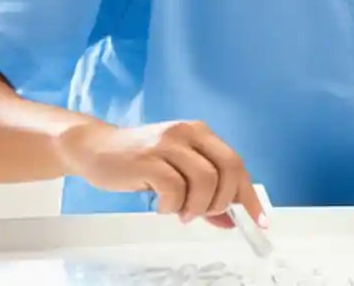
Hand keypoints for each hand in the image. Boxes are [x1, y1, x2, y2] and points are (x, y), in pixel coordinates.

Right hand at [58, 119, 264, 228]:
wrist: (94, 148)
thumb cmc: (138, 162)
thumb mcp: (176, 173)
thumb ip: (204, 194)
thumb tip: (230, 219)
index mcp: (200, 133)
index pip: (236, 164)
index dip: (249, 195)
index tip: (259, 220)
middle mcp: (187, 132)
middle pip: (228, 169)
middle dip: (222, 201)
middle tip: (204, 214)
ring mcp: (167, 143)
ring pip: (205, 181)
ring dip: (195, 206)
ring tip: (179, 211)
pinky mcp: (147, 158)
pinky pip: (174, 188)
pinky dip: (172, 205)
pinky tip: (161, 205)